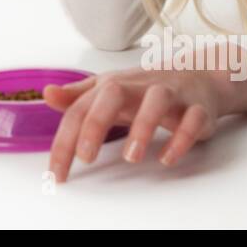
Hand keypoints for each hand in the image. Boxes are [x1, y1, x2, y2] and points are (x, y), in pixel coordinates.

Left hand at [44, 48, 246, 181]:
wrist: (200, 74)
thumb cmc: (146, 87)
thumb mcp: (109, 89)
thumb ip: (78, 97)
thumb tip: (47, 94)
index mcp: (113, 85)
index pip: (82, 108)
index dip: (66, 140)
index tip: (58, 172)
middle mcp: (139, 86)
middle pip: (113, 94)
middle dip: (96, 123)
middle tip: (86, 157)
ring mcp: (171, 94)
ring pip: (157, 101)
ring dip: (143, 127)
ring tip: (131, 156)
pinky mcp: (198, 107)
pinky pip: (193, 118)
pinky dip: (182, 137)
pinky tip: (167, 158)